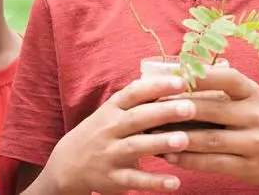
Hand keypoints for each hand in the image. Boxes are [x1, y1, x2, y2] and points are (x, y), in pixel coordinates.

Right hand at [40, 76, 196, 194]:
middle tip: (190, 107)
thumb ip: (137, 99)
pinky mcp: (113, 178)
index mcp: (112, 109)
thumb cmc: (100, 132)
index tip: (181, 81)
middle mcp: (110, 129)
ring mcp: (110, 154)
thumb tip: (168, 77)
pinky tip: (175, 182)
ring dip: (159, 143)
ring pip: (135, 147)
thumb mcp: (111, 112)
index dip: (156, 86)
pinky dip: (154, 182)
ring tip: (184, 139)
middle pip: (138, 118)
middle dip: (163, 112)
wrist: (68, 164)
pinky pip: (135, 180)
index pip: (134, 94)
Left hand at [162, 67, 258, 190]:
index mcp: (251, 92)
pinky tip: (169, 155)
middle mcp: (256, 114)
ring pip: (209, 139)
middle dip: (177, 109)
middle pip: (211, 109)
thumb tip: (169, 75)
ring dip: (177, 137)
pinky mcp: (249, 166)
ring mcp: (255, 142)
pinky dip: (188, 159)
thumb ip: (215, 88)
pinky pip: (213, 163)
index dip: (199, 76)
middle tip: (148, 108)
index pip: (226, 78)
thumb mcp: (246, 98)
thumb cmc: (255, 120)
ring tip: (151, 135)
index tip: (171, 76)